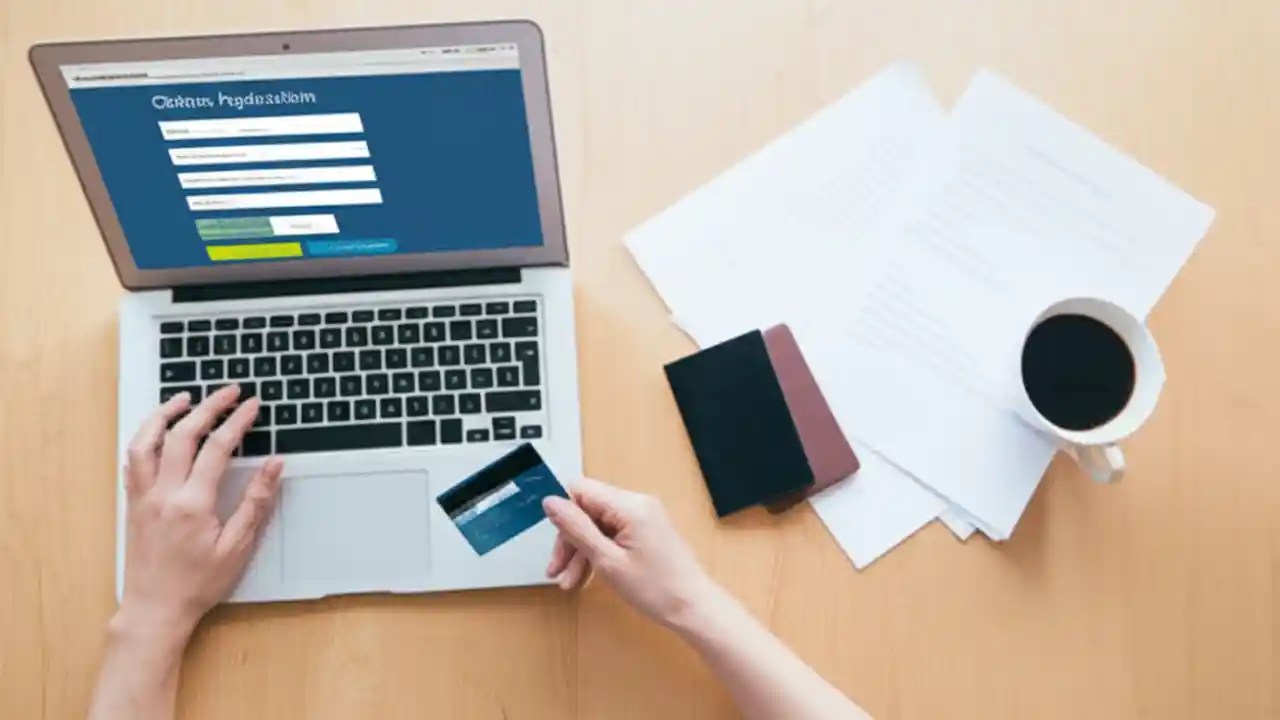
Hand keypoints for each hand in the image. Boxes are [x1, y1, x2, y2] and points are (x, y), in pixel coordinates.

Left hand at [116, 385, 282, 643]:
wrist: (155, 609)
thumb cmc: (197, 584)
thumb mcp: (237, 547)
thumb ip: (256, 502)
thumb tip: (273, 466)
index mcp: (192, 504)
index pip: (217, 448)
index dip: (237, 422)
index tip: (252, 406)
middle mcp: (163, 494)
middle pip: (183, 434)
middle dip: (208, 406)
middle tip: (228, 392)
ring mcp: (143, 497)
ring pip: (146, 441)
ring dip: (166, 414)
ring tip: (185, 398)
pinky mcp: (133, 503)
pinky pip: (133, 460)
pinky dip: (145, 438)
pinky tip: (157, 431)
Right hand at [542, 478, 717, 626]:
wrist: (693, 608)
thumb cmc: (657, 589)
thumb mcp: (607, 561)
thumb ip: (577, 529)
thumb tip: (551, 502)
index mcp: (630, 505)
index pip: (581, 490)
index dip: (563, 513)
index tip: (553, 541)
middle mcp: (637, 503)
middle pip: (588, 510)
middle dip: (570, 540)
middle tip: (558, 572)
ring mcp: (643, 517)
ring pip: (597, 525)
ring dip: (580, 551)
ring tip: (569, 582)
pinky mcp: (646, 530)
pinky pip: (612, 533)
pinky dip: (598, 552)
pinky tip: (586, 576)